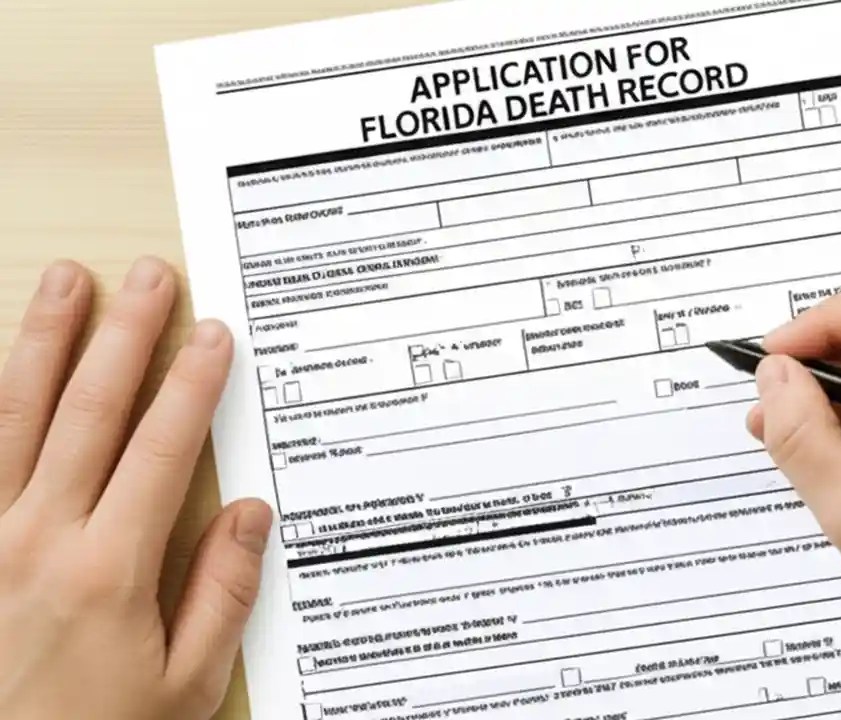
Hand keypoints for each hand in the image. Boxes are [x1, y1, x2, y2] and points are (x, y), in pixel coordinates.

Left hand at [0, 258, 270, 719]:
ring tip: (65, 283)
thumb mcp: (183, 688)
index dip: (191, 385)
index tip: (213, 335)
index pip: (160, 449)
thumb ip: (221, 596)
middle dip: (124, 335)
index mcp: (108, 569)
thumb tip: (249, 515)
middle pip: (88, 411)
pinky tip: (0, 368)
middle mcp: (38, 538)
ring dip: (43, 341)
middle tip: (148, 277)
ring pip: (14, 416)